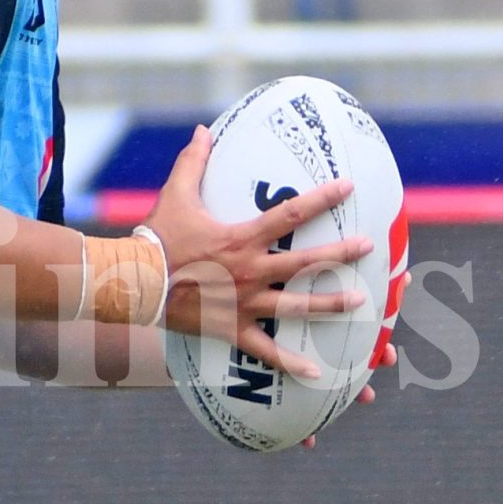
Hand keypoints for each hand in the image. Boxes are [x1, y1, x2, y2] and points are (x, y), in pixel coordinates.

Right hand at [150, 124, 369, 382]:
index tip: (349, 188)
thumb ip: (194, 162)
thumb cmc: (157, 238)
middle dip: (339, 254)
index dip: (321, 199)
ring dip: (329, 305)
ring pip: (295, 307)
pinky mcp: (231, 328)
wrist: (135, 282)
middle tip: (367, 247)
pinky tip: (317, 373)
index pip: (289, 215)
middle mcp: (250, 271)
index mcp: (241, 239)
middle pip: (304, 263)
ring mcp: (243, 303)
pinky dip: (290, 363)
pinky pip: (265, 349)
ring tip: (358, 303)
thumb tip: (203, 130)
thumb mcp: (175, 195)